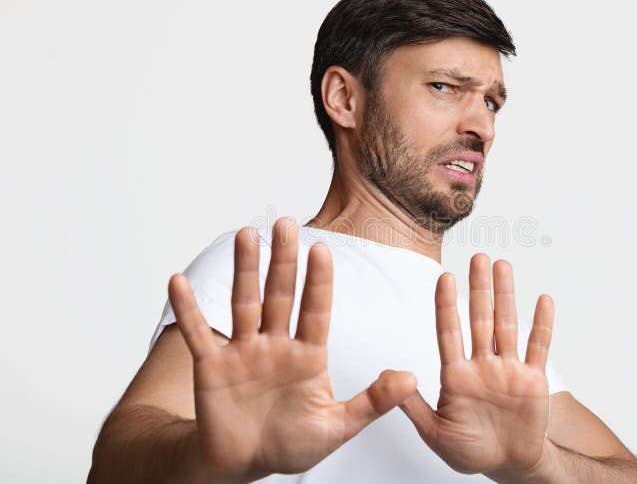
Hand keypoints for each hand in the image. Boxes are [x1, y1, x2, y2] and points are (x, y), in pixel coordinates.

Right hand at [168, 218, 416, 481]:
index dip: (318, 281)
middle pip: (281, 295)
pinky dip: (188, 310)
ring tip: (246, 234)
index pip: (316, 310)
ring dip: (244, 270)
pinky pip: (197, 334)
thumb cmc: (291, 445)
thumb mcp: (337, 427)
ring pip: (244, 303)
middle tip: (286, 224)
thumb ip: (372, 402)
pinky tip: (178, 281)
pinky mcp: (211, 367)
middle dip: (283, 260)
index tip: (321, 249)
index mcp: (307, 356)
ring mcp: (243, 352)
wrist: (244, 465)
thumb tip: (412, 378)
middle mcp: (275, 345)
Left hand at [399, 254, 554, 480]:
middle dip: (478, 288)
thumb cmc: (470, 451)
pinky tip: (542, 299)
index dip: (446, 304)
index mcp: (456, 376)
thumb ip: (414, 407)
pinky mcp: (533, 380)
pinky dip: (542, 324)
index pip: (449, 331)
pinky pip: (539, 347)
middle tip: (477, 257)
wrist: (508, 466)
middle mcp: (482, 365)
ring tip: (503, 265)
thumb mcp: (435, 433)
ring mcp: (508, 370)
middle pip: (479, 319)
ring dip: (505, 296)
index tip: (444, 277)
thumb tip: (393, 379)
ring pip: (507, 325)